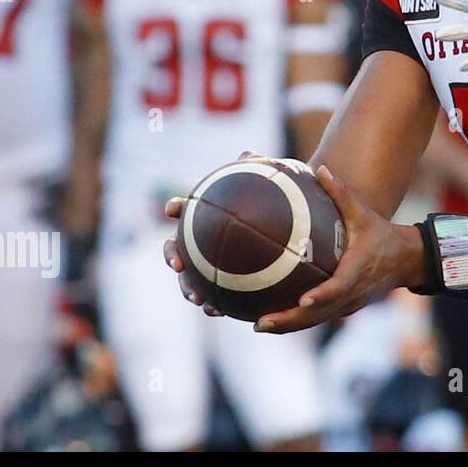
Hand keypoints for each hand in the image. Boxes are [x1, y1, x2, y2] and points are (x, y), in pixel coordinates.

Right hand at [163, 149, 267, 315]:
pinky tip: (222, 311)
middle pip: (177, 247)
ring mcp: (212, 264)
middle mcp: (204, 241)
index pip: (187, 209)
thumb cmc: (281, 202)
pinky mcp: (227, 284)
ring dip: (190, 290)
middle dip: (173, 256)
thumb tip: (250, 154)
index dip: (177, 207)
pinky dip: (217, 305)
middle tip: (178, 263)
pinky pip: (218, 297)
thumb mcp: (275, 185)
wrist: (294, 228)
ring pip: (192, 279)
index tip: (173, 208)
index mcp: (209, 216)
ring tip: (199, 299)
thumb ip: (262, 170)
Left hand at [253, 163, 424, 332]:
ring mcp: (349, 303)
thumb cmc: (382, 235)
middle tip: (261, 323)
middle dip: (291, 320)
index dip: (322, 295)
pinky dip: (298, 322)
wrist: (407, 260)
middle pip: (320, 313)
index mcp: (358, 269)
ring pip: (317, 320)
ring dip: (289, 326)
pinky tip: (275, 323)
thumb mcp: (364, 214)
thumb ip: (342, 193)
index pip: (339, 287)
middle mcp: (353, 292)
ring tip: (260, 326)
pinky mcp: (345, 308)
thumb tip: (320, 169)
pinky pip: (319, 318)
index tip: (303, 300)